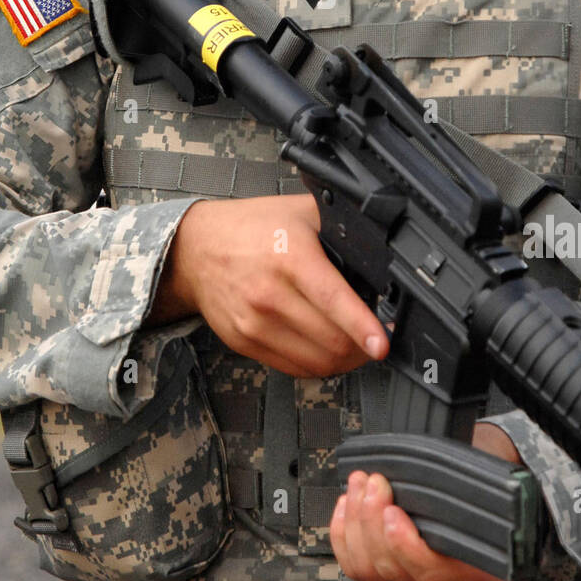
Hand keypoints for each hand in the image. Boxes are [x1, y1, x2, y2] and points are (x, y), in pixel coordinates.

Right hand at [149, 195, 388, 376]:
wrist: (195, 248)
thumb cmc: (250, 227)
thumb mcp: (301, 212)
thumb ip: (342, 228)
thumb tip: (385, 248)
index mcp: (289, 257)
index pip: (333, 301)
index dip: (364, 327)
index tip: (383, 344)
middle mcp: (268, 294)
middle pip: (331, 341)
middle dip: (364, 347)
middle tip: (379, 337)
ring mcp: (254, 323)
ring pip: (315, 363)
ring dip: (345, 361)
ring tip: (358, 346)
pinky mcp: (244, 342)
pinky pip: (293, 368)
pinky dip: (318, 365)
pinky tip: (327, 348)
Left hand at [329, 422, 520, 580]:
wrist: (492, 504)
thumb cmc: (492, 496)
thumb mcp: (494, 493)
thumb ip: (468, 493)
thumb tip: (438, 475)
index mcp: (481, 574)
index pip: (434, 574)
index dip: (405, 546)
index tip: (392, 512)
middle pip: (394, 570)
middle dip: (372, 521)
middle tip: (372, 482)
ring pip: (371, 569)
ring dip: (357, 521)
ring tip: (360, 484)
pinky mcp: (393, 578)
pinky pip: (358, 567)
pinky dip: (345, 534)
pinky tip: (348, 505)